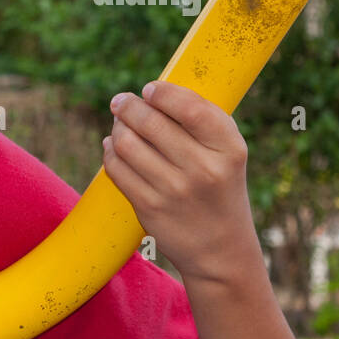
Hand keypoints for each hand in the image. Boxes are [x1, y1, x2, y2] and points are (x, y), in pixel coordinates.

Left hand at [102, 80, 256, 284]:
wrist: (220, 249)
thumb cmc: (219, 188)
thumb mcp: (227, 154)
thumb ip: (201, 121)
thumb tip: (152, 91)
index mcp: (229, 148)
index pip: (190, 107)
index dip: (162, 93)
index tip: (149, 89)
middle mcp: (203, 169)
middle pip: (150, 122)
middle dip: (128, 106)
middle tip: (121, 101)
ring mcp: (174, 190)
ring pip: (126, 143)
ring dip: (117, 128)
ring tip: (119, 125)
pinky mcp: (149, 206)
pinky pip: (116, 168)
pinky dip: (109, 152)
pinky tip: (114, 147)